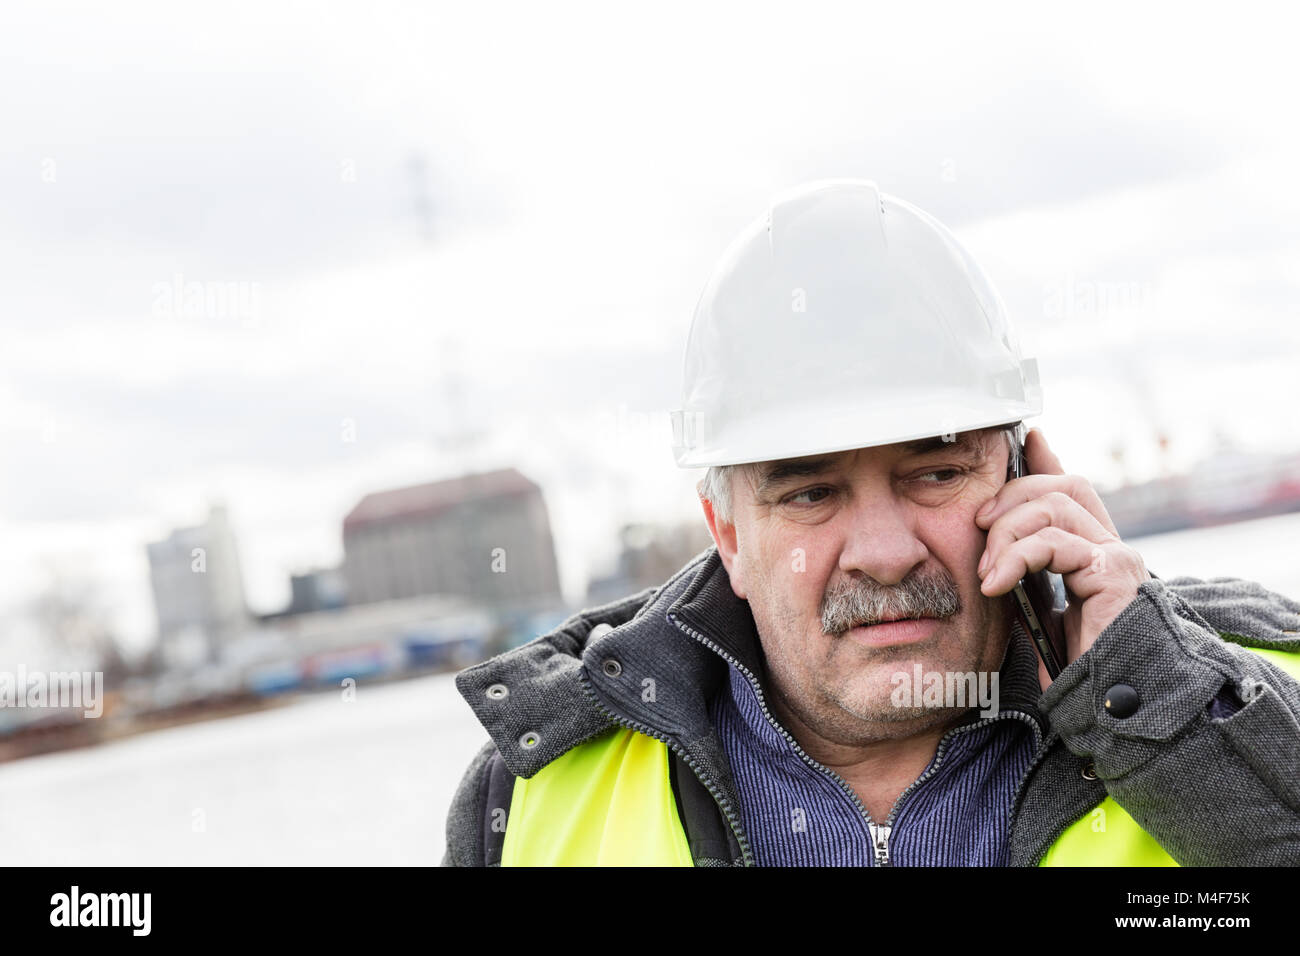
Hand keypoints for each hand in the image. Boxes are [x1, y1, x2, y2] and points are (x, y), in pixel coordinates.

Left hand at [973, 428, 1151, 689]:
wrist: (1104, 709)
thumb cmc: (1070, 668)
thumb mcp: (1031, 610)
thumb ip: (1020, 574)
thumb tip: (990, 550)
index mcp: (1092, 551)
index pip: (1070, 487)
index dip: (1045, 460)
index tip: (1024, 439)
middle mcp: (1111, 547)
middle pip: (1062, 484)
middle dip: (1011, 496)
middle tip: (978, 528)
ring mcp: (1117, 557)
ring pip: (1054, 505)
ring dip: (1007, 532)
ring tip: (987, 572)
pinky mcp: (1114, 573)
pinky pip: (1056, 541)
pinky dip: (1017, 555)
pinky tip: (996, 583)